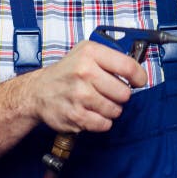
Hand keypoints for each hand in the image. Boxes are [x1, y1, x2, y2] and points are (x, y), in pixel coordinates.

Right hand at [30, 41, 146, 132]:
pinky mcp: (76, 115)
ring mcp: (79, 95)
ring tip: (97, 102)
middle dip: (120, 95)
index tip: (138, 81)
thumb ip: (111, 58)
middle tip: (109, 92)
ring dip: (110, 109)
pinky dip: (101, 121)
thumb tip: (138, 71)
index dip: (139, 77)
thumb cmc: (67, 72)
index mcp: (90, 53)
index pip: (128, 66)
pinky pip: (104, 124)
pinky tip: (91, 112)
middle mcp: (84, 72)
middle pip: (124, 93)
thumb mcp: (86, 53)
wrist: (38, 91)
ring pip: (116, 110)